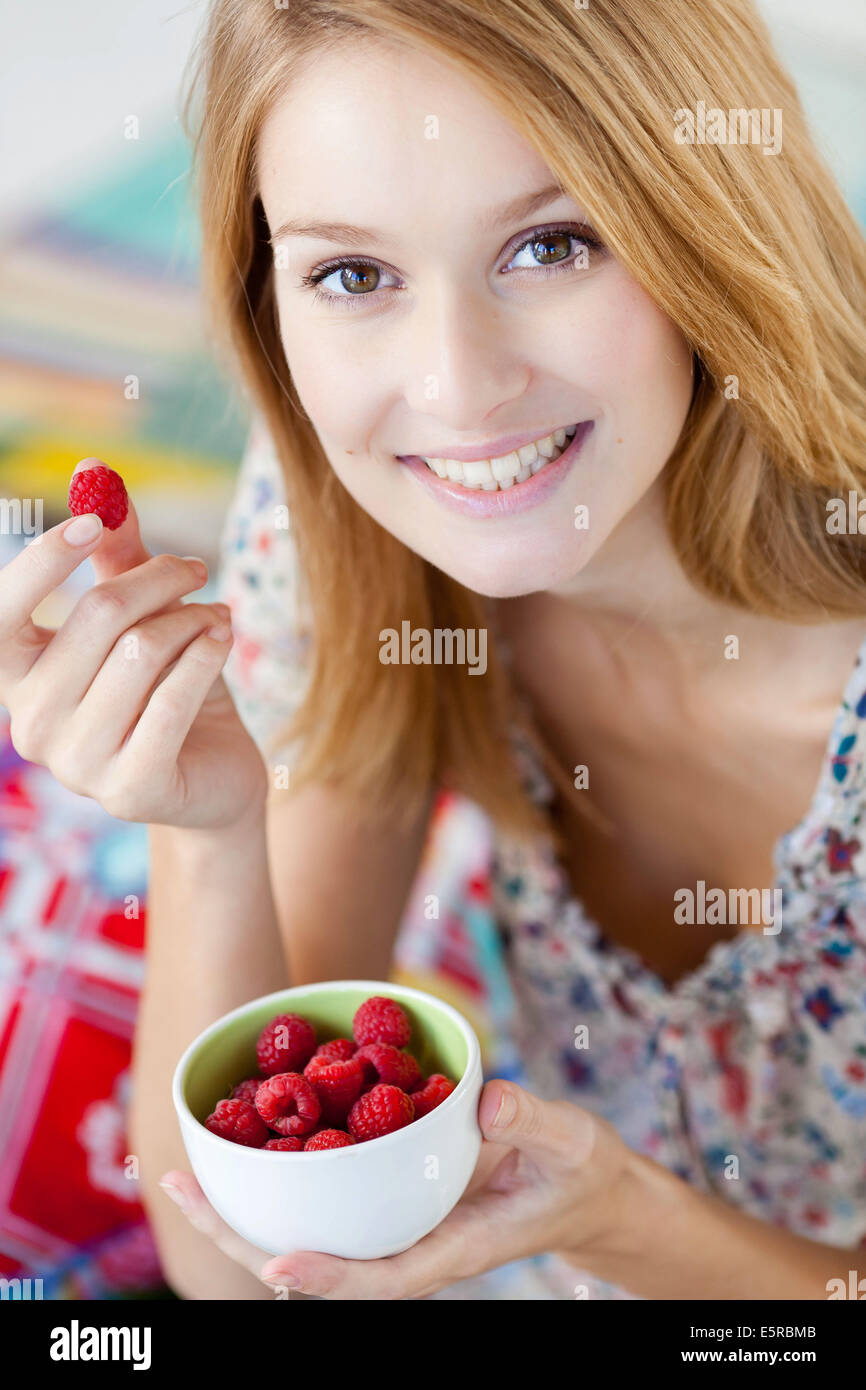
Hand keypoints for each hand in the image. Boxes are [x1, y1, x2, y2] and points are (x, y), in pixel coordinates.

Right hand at [0, 457, 265, 828]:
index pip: (1, 609)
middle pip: (97, 614)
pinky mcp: (131, 790)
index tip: (92, 521)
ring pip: (142, 649)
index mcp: (17, 677)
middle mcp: (32, 724)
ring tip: (216, 618)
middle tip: (196, 568)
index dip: (44, 559)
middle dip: (160, 578)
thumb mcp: (141, 615)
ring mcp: (77, 765)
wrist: (216, 773)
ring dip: (193, 618)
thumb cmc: (168, 687)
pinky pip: (174, 698)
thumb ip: (114, 553)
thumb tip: (93, 471)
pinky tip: (224, 638)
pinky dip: (208, 652)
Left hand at [159, 1078, 636, 1298]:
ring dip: (246, 1218)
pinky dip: (280, 1183)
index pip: (387, 1277)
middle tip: (182, 1193)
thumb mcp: (573, 1139)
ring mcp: (398, 1225)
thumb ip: (532, 1120)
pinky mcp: (392, 1201)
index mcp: (456, 1244)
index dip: (331, 1278)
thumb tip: (488, 1100)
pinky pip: (328, 1205)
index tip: (277, 1268)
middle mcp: (414, 1243)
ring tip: (181, 1177)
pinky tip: (240, 1150)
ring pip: (313, 1238)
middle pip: (322, 1266)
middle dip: (247, 1242)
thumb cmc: (582, 1169)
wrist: (584, 1189)